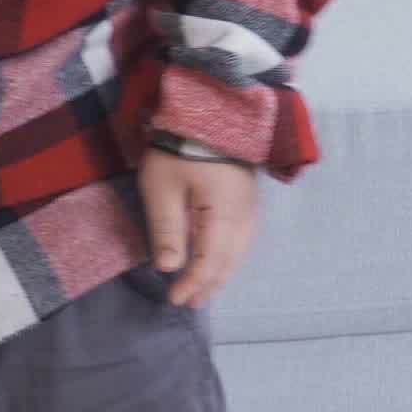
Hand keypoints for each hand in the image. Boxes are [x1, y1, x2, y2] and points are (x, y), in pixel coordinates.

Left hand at [137, 148, 258, 310]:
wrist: (209, 109)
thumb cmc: (179, 147)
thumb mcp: (162, 188)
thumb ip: (167, 230)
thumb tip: (169, 268)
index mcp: (223, 215)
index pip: (209, 261)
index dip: (193, 283)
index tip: (174, 298)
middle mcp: (244, 215)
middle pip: (229, 260)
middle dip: (210, 284)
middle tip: (190, 302)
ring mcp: (249, 204)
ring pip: (240, 250)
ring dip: (222, 272)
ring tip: (205, 288)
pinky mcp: (247, 195)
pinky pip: (244, 236)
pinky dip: (231, 254)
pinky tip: (222, 258)